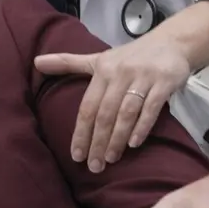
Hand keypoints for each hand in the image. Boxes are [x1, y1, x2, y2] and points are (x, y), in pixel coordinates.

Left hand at [35, 34, 192, 172]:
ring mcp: (143, 77)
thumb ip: (68, 63)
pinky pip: (151, 108)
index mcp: (102, 70)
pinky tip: (134, 144)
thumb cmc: (130, 56)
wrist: (172, 41)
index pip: (87, 107)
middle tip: (93, 166)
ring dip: (117, 138)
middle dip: (97, 142)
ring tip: (111, 159)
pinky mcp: (164, 82)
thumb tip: (35, 62)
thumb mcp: (98, 58)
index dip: (80, 133)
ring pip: (126, 113)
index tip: (76, 156)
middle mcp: (120, 74)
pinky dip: (142, 127)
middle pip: (104, 113)